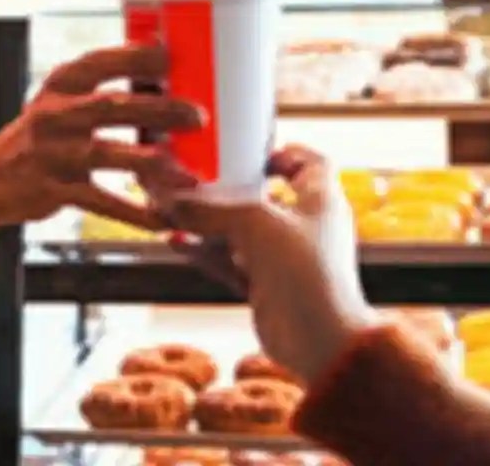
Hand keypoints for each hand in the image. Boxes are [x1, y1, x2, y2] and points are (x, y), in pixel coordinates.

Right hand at [0, 44, 204, 227]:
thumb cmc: (36, 139)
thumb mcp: (57, 104)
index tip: (171, 57)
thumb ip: (98, 93)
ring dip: (152, 163)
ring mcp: (54, 154)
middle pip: (112, 106)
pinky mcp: (55, 190)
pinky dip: (134, 213)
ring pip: (109, 154)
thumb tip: (162, 86)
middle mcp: (54, 116)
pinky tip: (161, 219)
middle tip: (197, 116)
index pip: (99, 62)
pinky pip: (102, 203)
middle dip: (159, 109)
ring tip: (186, 174)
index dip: (136, 58)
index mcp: (58, 87)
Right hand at [166, 144, 379, 382]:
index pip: (308, 162)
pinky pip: (229, 261)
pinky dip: (204, 251)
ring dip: (206, 222)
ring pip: (239, 231)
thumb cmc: (304, 271)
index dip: (281, 152)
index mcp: (320, 200)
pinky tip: (175, 240)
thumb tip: (169, 199)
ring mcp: (284, 258)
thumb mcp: (253, 224)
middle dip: (225, 189)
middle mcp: (304, 226)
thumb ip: (209, 209)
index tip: (246, 151)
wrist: (320, 340)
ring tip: (170, 210)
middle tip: (191, 179)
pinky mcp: (265, 285)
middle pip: (263, 197)